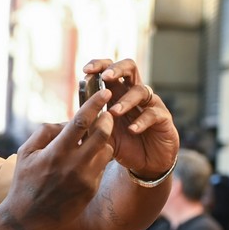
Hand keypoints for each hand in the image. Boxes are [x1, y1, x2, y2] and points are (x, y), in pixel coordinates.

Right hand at [2, 88, 115, 229]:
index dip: (95, 103)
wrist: (27, 219)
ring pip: (106, 150)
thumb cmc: (24, 182)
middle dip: (107, 120)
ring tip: (90, 142)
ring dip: (102, 141)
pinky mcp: (91, 190)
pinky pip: (101, 167)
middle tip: (106, 114)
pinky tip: (84, 163)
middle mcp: (73, 165)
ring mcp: (85, 179)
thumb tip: (67, 121)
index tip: (105, 92)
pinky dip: (96, 160)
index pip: (82, 121)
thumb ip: (46, 131)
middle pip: (102, 133)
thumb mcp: (25, 153)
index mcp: (55, 152)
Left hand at [85, 58, 178, 177]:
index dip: (99, 66)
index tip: (85, 70)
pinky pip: (153, 113)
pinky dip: (141, 121)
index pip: (110, 71)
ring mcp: (150, 104)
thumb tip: (65, 124)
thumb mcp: (101, 136)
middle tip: (106, 76)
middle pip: (130, 68)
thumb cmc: (122, 145)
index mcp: (118, 94)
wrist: (145, 163)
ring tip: (113, 112)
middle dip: (117, 68)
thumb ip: (88, 126)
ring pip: (141, 90)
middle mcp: (134, 95)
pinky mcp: (163, 118)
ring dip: (125, 100)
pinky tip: (132, 130)